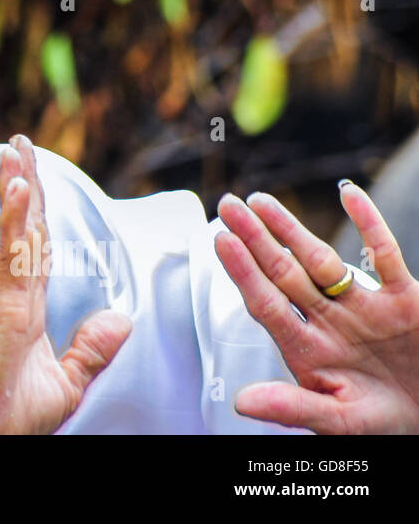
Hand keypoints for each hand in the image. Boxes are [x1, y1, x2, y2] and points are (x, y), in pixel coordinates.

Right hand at [0, 134, 132, 433]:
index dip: (38, 210)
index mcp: (28, 308)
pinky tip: (23, 189)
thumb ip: (89, 351)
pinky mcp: (5, 307)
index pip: (38, 246)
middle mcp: (17, 296)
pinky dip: (20, 220)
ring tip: (16, 149)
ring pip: (21, 232)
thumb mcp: (65, 384)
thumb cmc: (6, 420)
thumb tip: (120, 319)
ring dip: (20, 186)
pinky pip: (18, 255)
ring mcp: (10, 298)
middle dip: (26, 182)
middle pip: (28, 228)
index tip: (31, 175)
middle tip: (19, 143)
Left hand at [215, 181, 418, 433]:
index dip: (244, 272)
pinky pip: (386, 255)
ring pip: (323, 259)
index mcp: (308, 349)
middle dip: (256, 239)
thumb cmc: (384, 424)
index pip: (267, 304)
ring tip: (259, 200)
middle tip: (227, 204)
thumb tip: (239, 402)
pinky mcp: (405, 300)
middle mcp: (330, 321)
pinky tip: (349, 194)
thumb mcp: (340, 420)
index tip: (220, 239)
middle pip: (285, 273)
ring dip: (291, 228)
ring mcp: (366, 307)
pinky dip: (370, 224)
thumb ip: (293, 407)